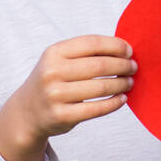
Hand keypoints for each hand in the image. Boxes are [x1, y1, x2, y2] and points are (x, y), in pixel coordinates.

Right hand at [9, 34, 137, 138]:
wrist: (27, 111)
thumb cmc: (53, 80)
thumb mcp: (59, 60)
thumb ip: (86, 52)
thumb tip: (124, 49)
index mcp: (54, 53)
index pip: (92, 43)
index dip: (115, 45)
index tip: (129, 51)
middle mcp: (52, 72)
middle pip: (99, 65)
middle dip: (122, 65)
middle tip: (133, 67)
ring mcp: (55, 95)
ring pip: (101, 87)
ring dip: (121, 84)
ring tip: (129, 82)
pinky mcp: (61, 116)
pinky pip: (97, 109)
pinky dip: (114, 103)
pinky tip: (122, 98)